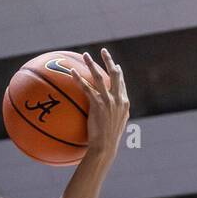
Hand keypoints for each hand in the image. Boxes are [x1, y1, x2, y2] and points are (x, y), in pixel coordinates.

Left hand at [71, 48, 128, 162]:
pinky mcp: (98, 104)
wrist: (105, 147)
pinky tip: (72, 72)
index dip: (118, 72)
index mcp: (124, 103)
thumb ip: (115, 116)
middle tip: (103, 50)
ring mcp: (109, 101)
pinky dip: (78, 78)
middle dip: (109, 60)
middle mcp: (118, 99)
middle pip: (115, 74)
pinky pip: (86, 87)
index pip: (122, 83)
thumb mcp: (116, 126)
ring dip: (92, 64)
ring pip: (100, 77)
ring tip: (85, 55)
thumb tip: (108, 114)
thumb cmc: (108, 141)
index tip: (115, 64)